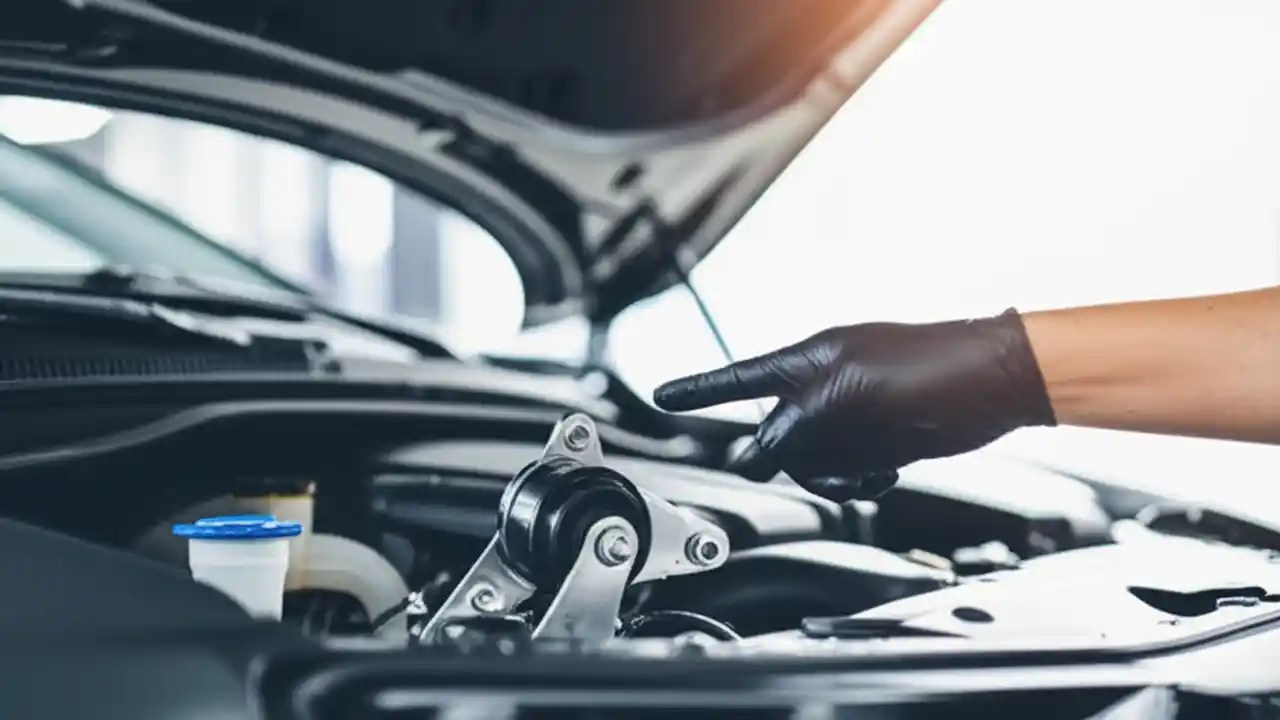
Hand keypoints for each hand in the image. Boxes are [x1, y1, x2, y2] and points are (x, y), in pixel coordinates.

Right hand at [653, 309, 1055, 500]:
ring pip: (811, 460)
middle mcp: (823, 387)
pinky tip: (885, 469)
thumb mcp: (843, 398)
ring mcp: (850, 413)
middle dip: (796, 456)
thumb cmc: (924, 371)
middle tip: (827, 458)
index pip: (737, 378)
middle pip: (776, 434)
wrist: (993, 385)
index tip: (663, 396)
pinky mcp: (878, 437)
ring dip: (832, 473)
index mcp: (808, 361)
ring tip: (867, 468)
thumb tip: (757, 452)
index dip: (698, 390)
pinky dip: (860, 478)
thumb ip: (793, 426)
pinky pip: (846, 468)